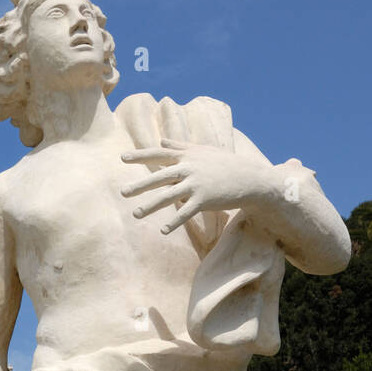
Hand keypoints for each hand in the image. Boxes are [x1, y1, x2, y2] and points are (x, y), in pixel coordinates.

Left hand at [120, 140, 274, 233]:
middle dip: (140, 185)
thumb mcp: (202, 150)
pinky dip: (175, 222)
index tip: (122, 158)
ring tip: (136, 214)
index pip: (160, 155)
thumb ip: (180, 146)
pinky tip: (163, 230)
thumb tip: (161, 140)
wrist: (249, 177)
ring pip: (169, 196)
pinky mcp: (205, 200)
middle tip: (122, 192)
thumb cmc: (225, 163)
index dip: (141, 156)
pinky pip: (186, 212)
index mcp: (187, 156)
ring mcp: (196, 184)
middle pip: (160, 177)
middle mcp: (189, 168)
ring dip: (151, 206)